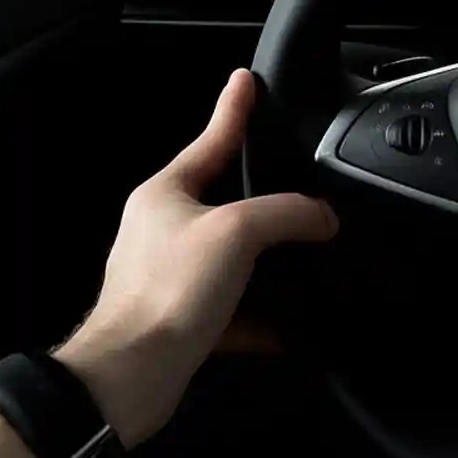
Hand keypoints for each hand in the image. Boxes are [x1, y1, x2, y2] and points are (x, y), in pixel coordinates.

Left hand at [52, 69, 337, 447]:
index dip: (234, 109)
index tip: (246, 81)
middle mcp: (164, 229)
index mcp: (166, 194)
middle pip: (225, 198)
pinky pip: (234, 306)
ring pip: (233, 254)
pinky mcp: (184, 317)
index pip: (210, 139)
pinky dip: (264, 315)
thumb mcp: (239, 231)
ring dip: (269, 259)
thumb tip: (323, 216)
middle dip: (265, 195)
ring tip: (307, 255)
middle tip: (297, 180)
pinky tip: (291, 325)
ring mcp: (173, 274)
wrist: (133, 375)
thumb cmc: (168, 293)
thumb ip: (289, 212)